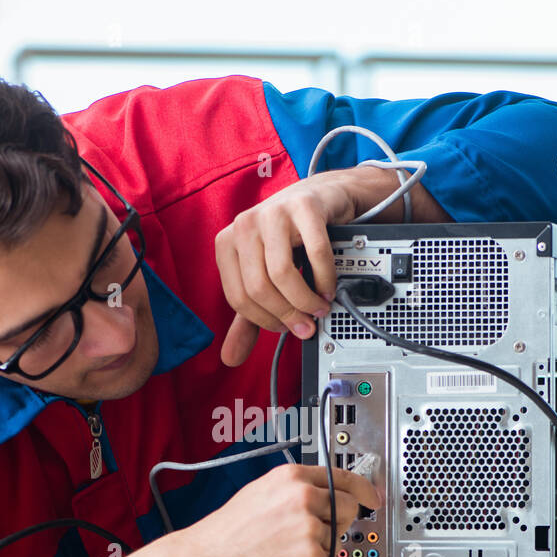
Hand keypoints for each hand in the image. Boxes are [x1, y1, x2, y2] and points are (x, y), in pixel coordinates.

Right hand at [170, 463, 381, 556]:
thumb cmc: (224, 534)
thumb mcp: (260, 494)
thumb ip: (295, 491)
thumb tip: (325, 497)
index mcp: (291, 477)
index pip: (344, 478)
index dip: (363, 490)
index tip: (372, 498)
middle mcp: (304, 497)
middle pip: (349, 509)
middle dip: (339, 524)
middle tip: (312, 536)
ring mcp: (309, 527)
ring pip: (336, 540)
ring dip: (318, 550)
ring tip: (283, 552)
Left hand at [215, 172, 354, 366]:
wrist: (320, 198)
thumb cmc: (289, 241)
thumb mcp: (263, 279)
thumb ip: (248, 319)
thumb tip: (230, 358)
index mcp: (227, 244)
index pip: (239, 298)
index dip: (266, 321)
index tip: (288, 328)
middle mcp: (244, 225)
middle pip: (259, 288)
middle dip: (288, 314)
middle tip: (308, 324)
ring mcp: (273, 212)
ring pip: (283, 273)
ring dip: (306, 300)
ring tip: (319, 308)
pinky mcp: (304, 206)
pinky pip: (315, 253)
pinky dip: (325, 278)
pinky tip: (329, 287)